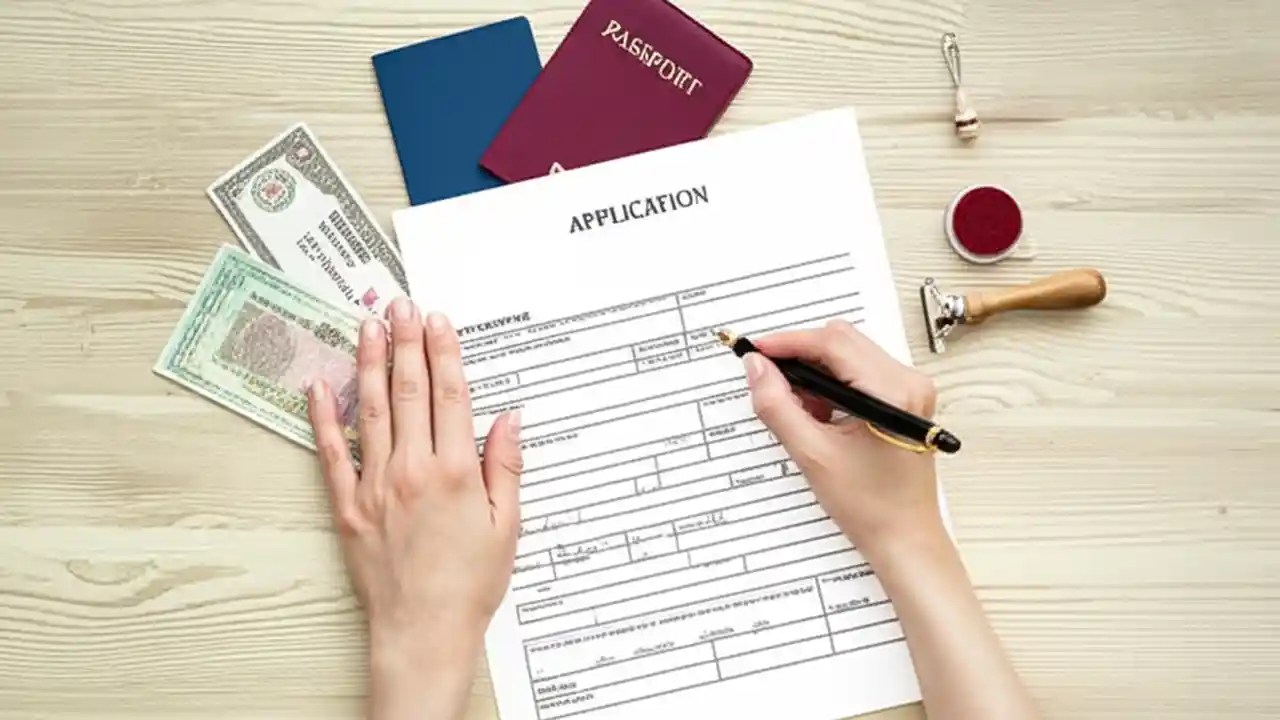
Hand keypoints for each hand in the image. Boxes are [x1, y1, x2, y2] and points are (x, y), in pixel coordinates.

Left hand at [307, 298, 522, 719]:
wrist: (423, 632)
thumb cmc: (470, 585)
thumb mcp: (507, 526)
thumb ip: (506, 467)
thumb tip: (510, 418)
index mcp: (458, 472)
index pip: (450, 396)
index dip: (445, 352)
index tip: (439, 320)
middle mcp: (414, 470)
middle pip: (409, 391)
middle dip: (406, 342)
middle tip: (401, 305)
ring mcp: (377, 485)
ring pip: (370, 410)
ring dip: (369, 364)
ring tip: (367, 326)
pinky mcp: (348, 506)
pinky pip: (333, 453)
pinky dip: (324, 418)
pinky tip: (319, 387)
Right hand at [742, 320, 942, 561]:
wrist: (905, 539)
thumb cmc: (872, 507)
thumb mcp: (812, 454)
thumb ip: (778, 406)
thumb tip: (757, 369)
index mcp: (893, 391)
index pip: (832, 344)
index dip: (788, 343)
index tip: (757, 351)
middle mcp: (909, 383)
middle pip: (842, 341)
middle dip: (801, 356)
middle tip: (768, 379)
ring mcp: (910, 390)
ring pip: (849, 355)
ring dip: (816, 373)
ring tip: (798, 410)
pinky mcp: (904, 400)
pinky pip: (859, 373)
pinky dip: (832, 386)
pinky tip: (819, 416)